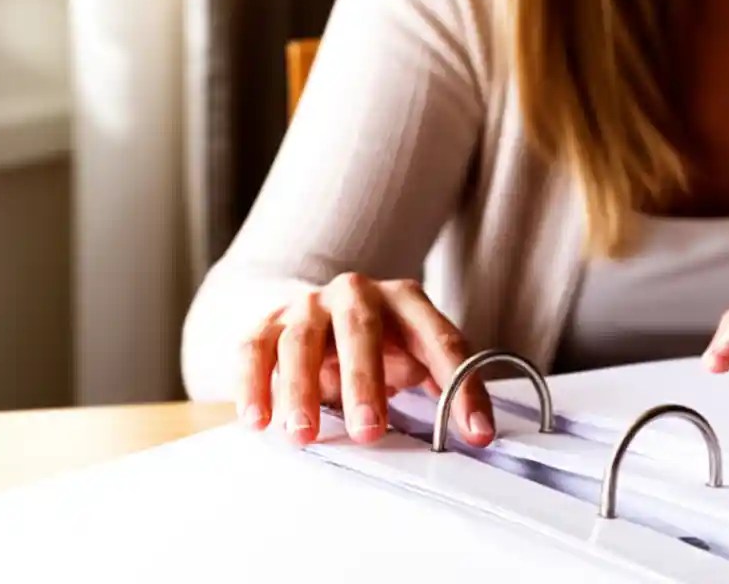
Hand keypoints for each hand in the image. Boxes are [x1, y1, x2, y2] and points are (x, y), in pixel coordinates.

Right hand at [237, 273, 494, 447]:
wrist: (315, 309)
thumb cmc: (378, 343)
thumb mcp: (415, 356)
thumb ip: (442, 384)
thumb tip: (475, 429)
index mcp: (405, 300)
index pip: (440, 339)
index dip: (461, 386)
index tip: (475, 432)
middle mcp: (356, 293)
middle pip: (361, 329)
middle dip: (364, 382)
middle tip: (368, 432)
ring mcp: (309, 305)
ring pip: (301, 341)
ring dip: (301, 389)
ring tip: (303, 434)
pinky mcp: (268, 322)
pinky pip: (254, 349)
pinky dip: (252, 384)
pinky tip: (257, 420)